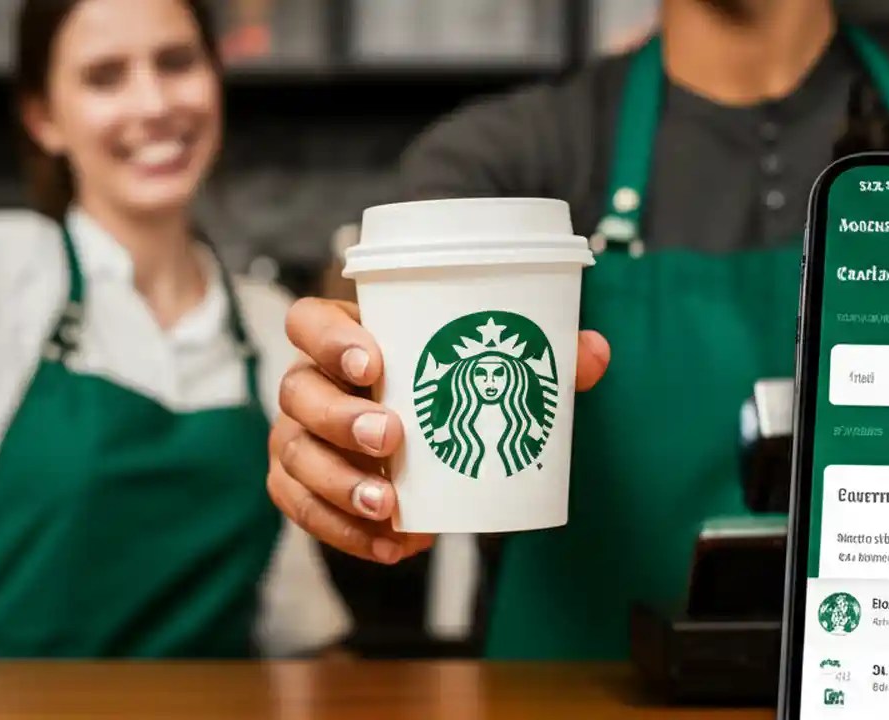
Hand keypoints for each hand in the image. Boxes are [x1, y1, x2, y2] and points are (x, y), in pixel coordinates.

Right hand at [268, 298, 609, 564]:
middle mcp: (311, 382)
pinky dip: (341, 531)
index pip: (308, 321)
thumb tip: (594, 353)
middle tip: (393, 438)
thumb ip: (545, 359)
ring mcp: (299, 436)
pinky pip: (301, 508)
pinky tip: (389, 545)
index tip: (373, 362)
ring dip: (338, 484)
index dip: (328, 339)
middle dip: (340, 419)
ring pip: (294, 455)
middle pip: (298, 391)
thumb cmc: (454, 388)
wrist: (436, 440)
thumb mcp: (498, 369)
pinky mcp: (300, 484)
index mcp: (348, 336)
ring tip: (390, 507)